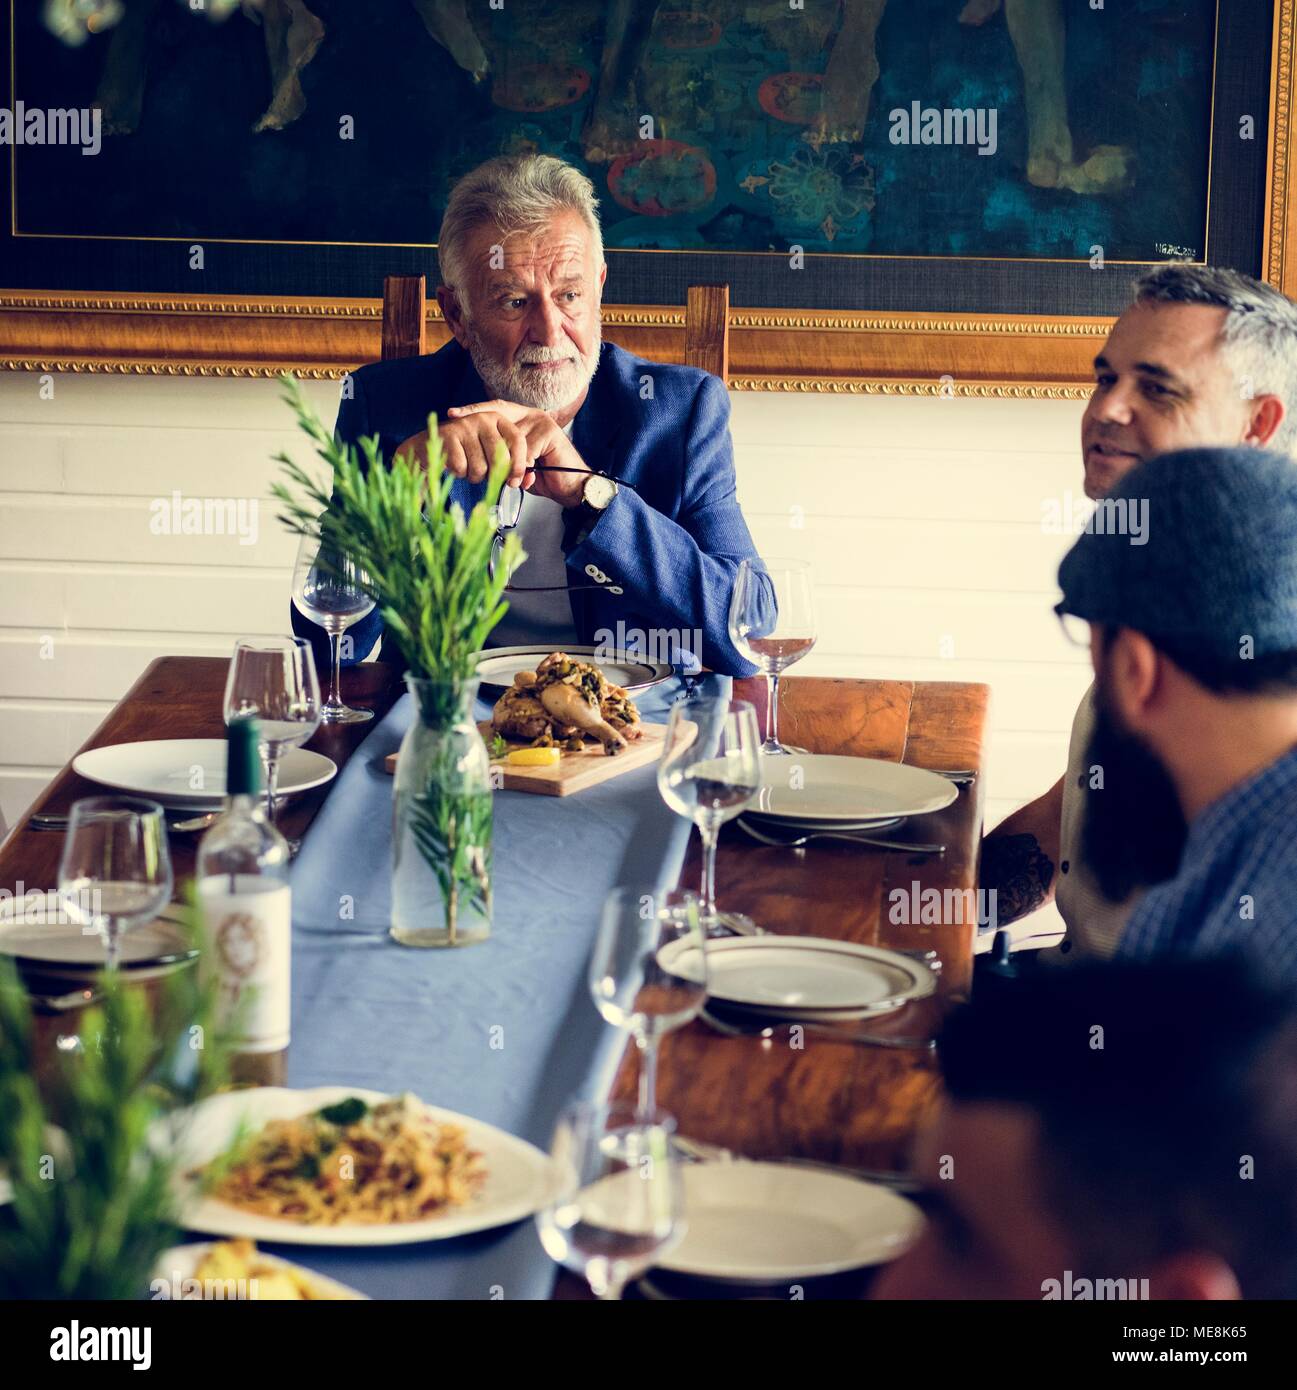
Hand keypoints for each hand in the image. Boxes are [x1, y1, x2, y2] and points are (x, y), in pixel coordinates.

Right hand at [395, 412, 529, 489]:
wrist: (428, 447)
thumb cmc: (466, 452)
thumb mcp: (490, 452)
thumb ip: (509, 461)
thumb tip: (527, 479)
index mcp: (497, 418)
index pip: (517, 440)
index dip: (519, 464)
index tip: (515, 481)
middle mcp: (482, 418)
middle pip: (499, 457)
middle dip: (493, 475)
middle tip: (484, 476)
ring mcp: (464, 426)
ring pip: (480, 467)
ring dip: (474, 476)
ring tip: (467, 467)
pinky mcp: (448, 437)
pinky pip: (462, 468)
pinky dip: (459, 473)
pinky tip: (454, 464)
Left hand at [446, 400, 591, 506]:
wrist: (572, 488)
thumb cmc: (544, 477)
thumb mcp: (515, 464)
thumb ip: (501, 454)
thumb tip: (475, 454)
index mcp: (522, 418)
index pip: (494, 408)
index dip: (474, 410)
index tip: (453, 414)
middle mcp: (532, 415)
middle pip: (499, 418)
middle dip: (481, 429)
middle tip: (465, 436)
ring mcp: (542, 422)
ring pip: (511, 439)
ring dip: (509, 463)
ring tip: (514, 479)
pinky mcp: (550, 433)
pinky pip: (525, 450)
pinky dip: (525, 467)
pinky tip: (530, 478)